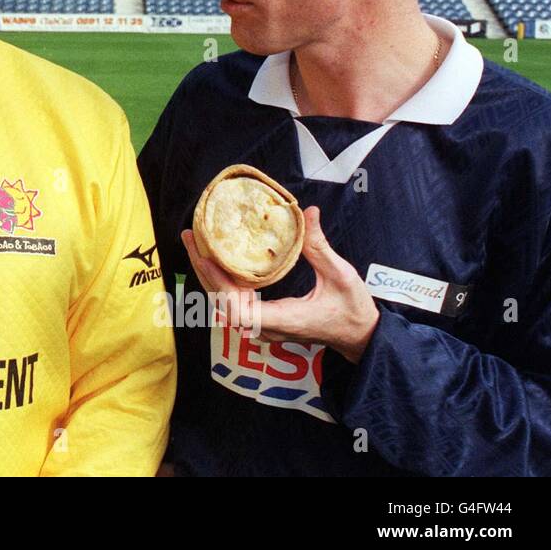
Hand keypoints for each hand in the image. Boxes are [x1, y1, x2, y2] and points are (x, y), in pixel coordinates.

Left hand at [181, 206, 378, 362]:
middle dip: (203, 269)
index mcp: (285, 319)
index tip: (206, 259)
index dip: (220, 285)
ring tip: (195, 241)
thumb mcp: (341, 276)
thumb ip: (320, 247)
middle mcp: (268, 326)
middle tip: (190, 235)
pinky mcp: (264, 320)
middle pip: (223, 302)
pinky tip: (215, 257)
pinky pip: (235, 301)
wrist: (360, 337)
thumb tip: (308, 212)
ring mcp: (264, 326)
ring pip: (226, 302)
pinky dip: (223, 279)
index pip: (239, 311)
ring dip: (209, 272)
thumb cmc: (353, 310)